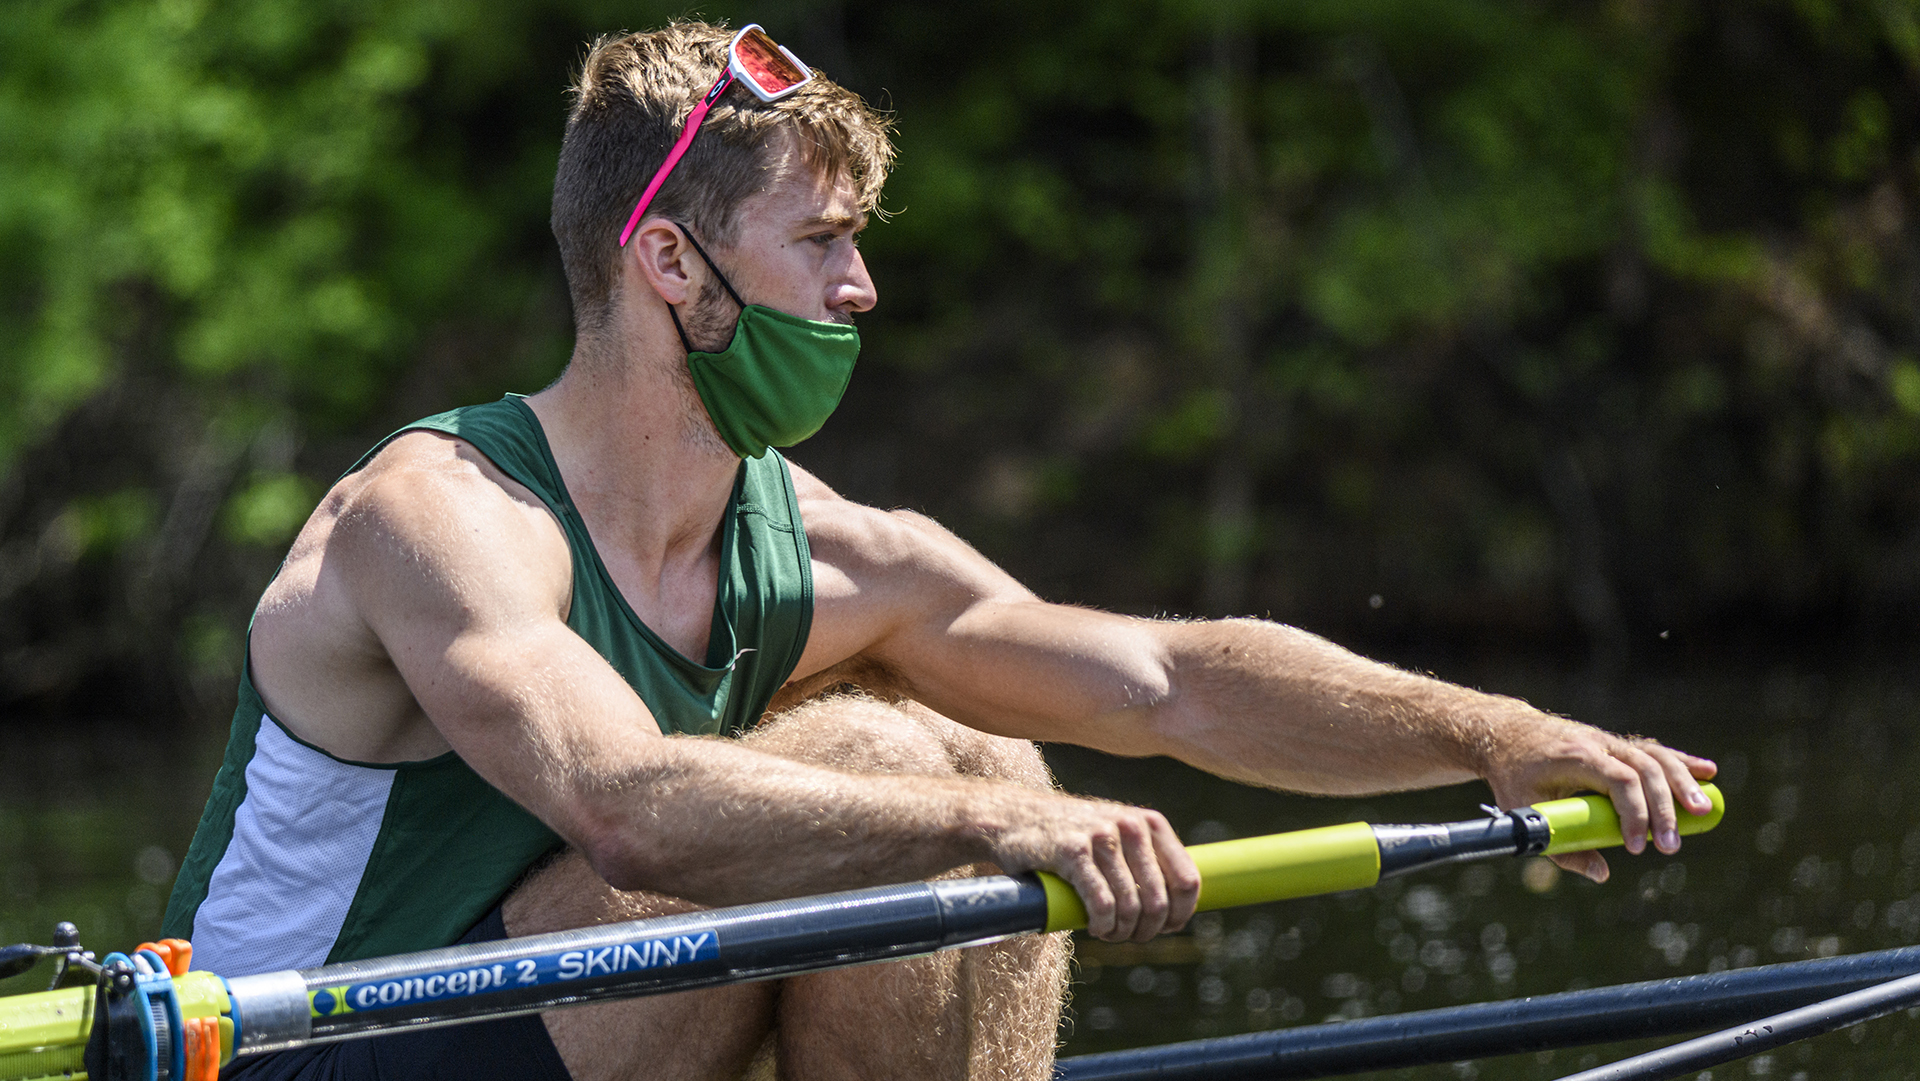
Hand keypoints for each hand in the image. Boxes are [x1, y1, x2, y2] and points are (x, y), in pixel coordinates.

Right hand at [985, 794, 1200, 942]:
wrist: (1015, 817)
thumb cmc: (1071, 835)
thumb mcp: (1117, 835)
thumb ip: (1146, 859)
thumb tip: (1176, 907)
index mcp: (1150, 823)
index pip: (1188, 879)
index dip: (1181, 914)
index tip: (1165, 928)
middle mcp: (1130, 826)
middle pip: (1159, 900)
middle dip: (1148, 930)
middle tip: (1130, 937)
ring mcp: (1101, 836)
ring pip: (1130, 907)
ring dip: (1121, 932)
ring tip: (1108, 933)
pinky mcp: (1072, 852)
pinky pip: (1102, 905)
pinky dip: (1103, 926)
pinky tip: (1095, 927)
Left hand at [1479, 709, 1716, 882]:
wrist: (1507, 733)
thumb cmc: (1514, 775)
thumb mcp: (1524, 810)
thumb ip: (1560, 846)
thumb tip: (1601, 874)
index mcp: (1575, 756)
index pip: (1618, 779)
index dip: (1634, 812)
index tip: (1636, 846)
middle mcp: (1598, 743)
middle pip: (1644, 769)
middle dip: (1663, 809)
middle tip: (1672, 846)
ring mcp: (1610, 741)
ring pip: (1655, 758)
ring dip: (1682, 784)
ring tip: (1703, 812)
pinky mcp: (1617, 745)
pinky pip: (1654, 752)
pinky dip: (1681, 762)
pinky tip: (1708, 773)